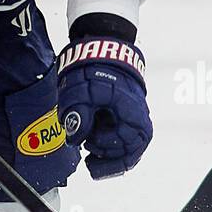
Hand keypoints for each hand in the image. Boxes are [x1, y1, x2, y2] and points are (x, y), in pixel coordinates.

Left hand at [56, 38, 151, 178]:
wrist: (104, 46)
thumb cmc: (96, 66)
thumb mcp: (82, 90)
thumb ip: (78, 116)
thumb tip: (74, 139)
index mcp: (132, 111)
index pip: (125, 143)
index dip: (105, 146)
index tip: (88, 142)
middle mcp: (138, 117)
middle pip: (131, 151)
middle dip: (109, 161)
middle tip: (89, 165)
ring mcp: (133, 116)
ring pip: (128, 147)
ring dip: (109, 155)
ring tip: (90, 158)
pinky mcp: (125, 115)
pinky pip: (123, 138)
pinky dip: (109, 145)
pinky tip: (93, 144)